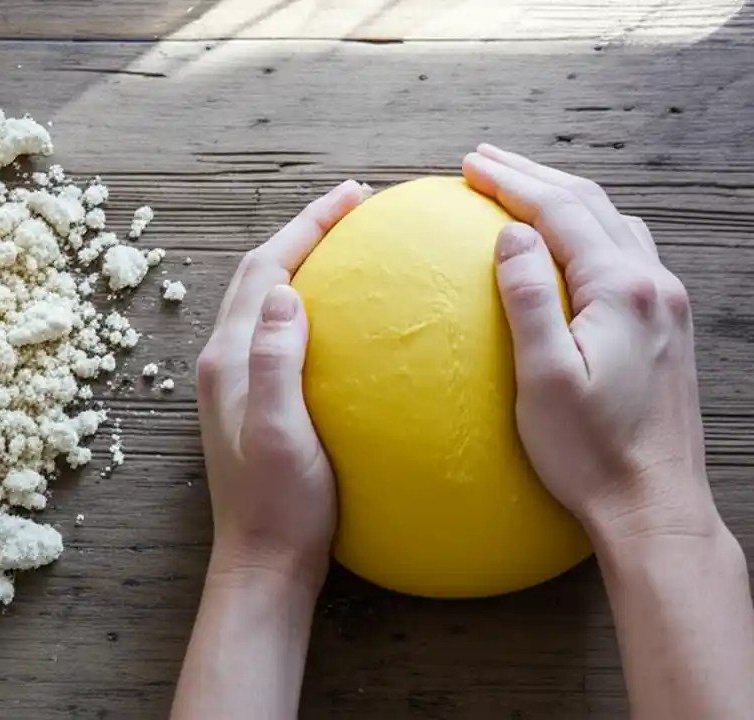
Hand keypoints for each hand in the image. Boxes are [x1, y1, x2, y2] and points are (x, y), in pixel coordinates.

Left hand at [195, 180, 368, 590]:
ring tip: (350, 243)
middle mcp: (224, 362)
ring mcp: (236, 382)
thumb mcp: (280, 434)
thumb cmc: (280, 508)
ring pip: (266, 299)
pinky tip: (346, 315)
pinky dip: (308, 301)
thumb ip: (274, 363)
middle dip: (304, 231)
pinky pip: (279, 331)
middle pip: (260, 274)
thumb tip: (282, 291)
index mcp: (227, 360)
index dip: (305, 225)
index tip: (353, 197)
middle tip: (355, 205)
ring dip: (302, 261)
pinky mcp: (254, 401)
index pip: (263, 269)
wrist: (263, 564)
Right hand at [462, 144, 718, 544]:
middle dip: (535, 175)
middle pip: (591, 204)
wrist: (655, 505)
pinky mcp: (667, 327)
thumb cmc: (592, 453)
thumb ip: (529, 299)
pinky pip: (625, 253)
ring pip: (613, 224)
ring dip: (563, 198)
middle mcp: (654, 286)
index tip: (470, 165)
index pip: (560, 212)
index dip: (512, 181)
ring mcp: (667, 305)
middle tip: (485, 160)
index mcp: (622, 291)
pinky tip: (565, 244)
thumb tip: (512, 234)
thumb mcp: (545, 379)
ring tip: (520, 190)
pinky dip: (587, 229)